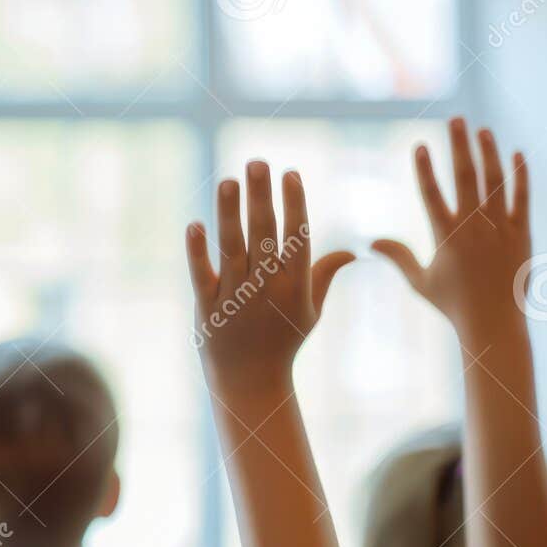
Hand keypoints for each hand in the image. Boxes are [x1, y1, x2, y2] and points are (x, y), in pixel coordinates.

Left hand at [185, 161, 353, 394]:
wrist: (251, 384)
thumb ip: (324, 275)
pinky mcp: (208, 308)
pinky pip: (202, 275)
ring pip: (232, 248)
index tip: (290, 173)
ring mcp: (236, 297)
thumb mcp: (309, 311)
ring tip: (228, 181)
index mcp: (295, 285)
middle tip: (257, 162)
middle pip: (264, 234)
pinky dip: (197, 251)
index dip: (294, 204)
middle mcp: (266, 288)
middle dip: (261, 197)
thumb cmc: (282, 344)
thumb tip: (352, 252)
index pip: (296, 236)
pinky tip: (194, 225)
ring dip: (229, 213)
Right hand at [372, 118, 530, 336]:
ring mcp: (500, 228)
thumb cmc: (453, 304)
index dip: (424, 168)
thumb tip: (370, 241)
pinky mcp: (523, 233)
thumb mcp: (420, 281)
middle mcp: (474, 227)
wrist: (494, 321)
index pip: (431, 193)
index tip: (419, 145)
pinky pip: (522, 197)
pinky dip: (520, 174)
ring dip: (488, 152)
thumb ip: (397, 256)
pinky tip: (516, 153)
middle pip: (465, 176)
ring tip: (483, 130)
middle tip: (455, 119)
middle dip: (459, 145)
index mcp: (446, 236)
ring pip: (495, 181)